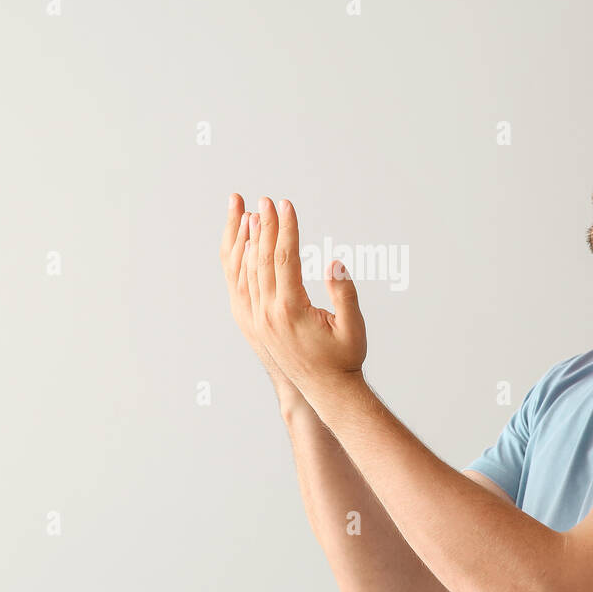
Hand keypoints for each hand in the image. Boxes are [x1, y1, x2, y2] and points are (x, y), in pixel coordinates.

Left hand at [244, 197, 366, 396]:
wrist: (324, 390)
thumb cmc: (344, 357)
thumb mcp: (353, 326)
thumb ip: (344, 293)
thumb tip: (335, 262)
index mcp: (291, 311)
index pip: (284, 258)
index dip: (285, 228)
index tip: (286, 204)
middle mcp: (267, 313)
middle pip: (261, 259)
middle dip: (264, 226)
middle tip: (265, 200)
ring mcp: (255, 319)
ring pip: (245, 270)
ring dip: (247, 240)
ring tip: (248, 213)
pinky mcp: (251, 323)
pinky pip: (239, 285)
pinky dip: (239, 261)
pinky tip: (243, 243)